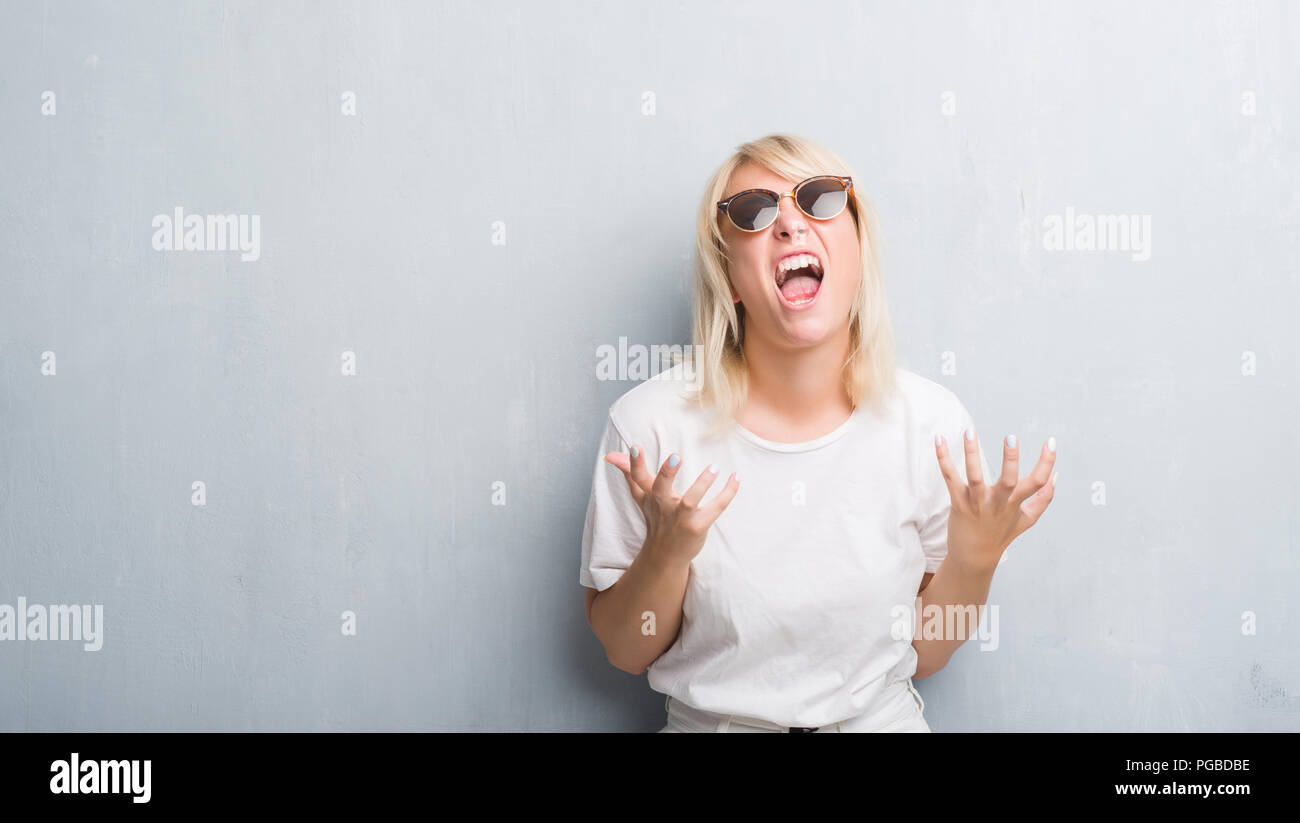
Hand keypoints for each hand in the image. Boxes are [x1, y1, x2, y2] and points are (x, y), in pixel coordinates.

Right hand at [603, 447, 739, 564]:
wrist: (665, 556)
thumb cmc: (656, 519)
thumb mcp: (642, 497)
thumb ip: (630, 474)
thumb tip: (610, 455)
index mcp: (651, 496)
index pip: (639, 478)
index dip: (634, 463)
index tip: (635, 447)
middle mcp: (664, 506)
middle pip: (661, 489)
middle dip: (666, 473)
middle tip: (675, 456)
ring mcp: (681, 518)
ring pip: (690, 501)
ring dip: (702, 484)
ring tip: (714, 468)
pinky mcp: (698, 527)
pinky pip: (714, 509)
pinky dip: (727, 494)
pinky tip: (736, 478)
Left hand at [935, 429, 1057, 571]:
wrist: (974, 558)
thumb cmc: (1001, 535)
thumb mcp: (1027, 519)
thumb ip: (1043, 498)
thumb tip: (1056, 475)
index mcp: (1016, 504)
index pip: (1037, 483)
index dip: (1046, 462)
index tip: (1051, 441)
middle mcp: (997, 503)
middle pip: (1008, 481)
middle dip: (1010, 460)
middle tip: (1011, 438)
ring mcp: (977, 504)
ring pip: (975, 477)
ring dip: (971, 453)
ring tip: (970, 431)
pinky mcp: (957, 503)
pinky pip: (950, 479)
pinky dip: (943, 459)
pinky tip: (939, 439)